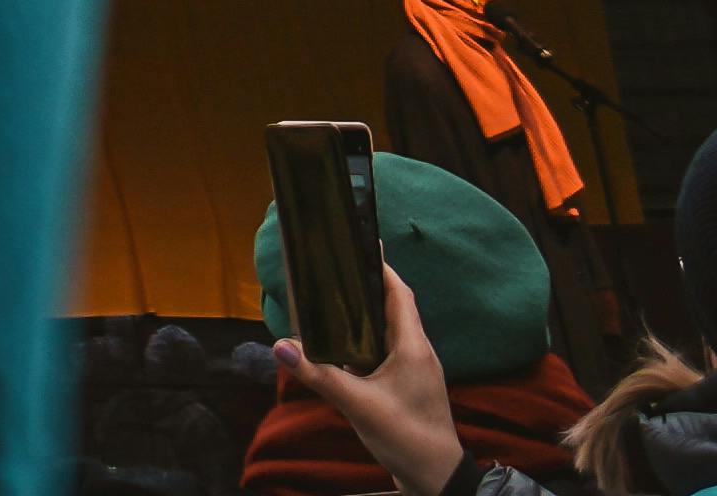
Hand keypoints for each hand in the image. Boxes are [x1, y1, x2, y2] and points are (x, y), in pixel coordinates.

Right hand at [284, 266, 465, 495]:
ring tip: (335, 299)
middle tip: (337, 267)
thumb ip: (320, 375)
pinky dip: (368, 339)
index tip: (358, 244)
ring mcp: (416, 371)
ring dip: (367, 313)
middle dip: (368, 286)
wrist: (436, 479)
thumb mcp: (358, 405)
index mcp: (413, 347)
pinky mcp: (410, 386)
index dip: (380, 268)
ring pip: (392, 330)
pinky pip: (389, 350)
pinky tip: (345, 346)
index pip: (398, 294)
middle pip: (395, 307)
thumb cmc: (406, 436)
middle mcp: (418, 352)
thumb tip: (280, 346)